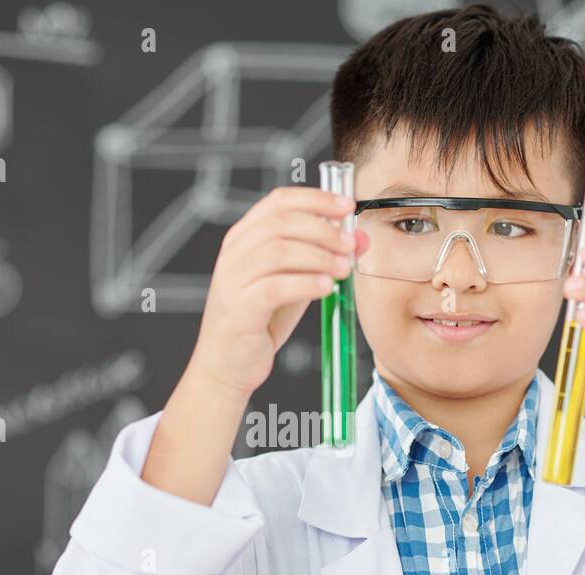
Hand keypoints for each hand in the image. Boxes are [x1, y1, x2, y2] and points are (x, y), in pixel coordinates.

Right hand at [188, 186, 370, 398]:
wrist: (225, 365)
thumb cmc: (259, 321)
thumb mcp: (293, 282)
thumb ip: (320, 260)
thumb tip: (359, 240)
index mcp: (245, 238)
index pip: (279, 201)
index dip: (316, 199)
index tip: (347, 206)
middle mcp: (235, 253)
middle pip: (281, 222)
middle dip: (323, 229)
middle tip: (351, 244)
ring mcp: (233, 280)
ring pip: (278, 251)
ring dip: (319, 256)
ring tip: (343, 269)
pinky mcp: (239, 309)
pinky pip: (275, 287)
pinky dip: (306, 284)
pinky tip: (326, 288)